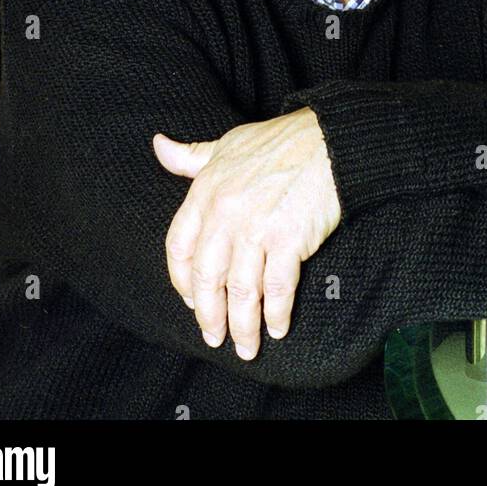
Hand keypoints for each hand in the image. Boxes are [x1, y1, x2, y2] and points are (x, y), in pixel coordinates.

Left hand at [153, 108, 340, 359]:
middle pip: (207, 277)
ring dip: (242, 325)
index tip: (192, 301)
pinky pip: (277, 288)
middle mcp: (226, 212)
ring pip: (241, 290)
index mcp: (206, 191)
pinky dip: (275, 314)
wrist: (328, 139)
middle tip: (215, 338)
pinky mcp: (289, 238)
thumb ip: (191, 156)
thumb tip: (159, 146)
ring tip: (246, 346)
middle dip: (210, 315)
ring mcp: (257, 227)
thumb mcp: (227, 145)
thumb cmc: (279, 141)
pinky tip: (276, 327)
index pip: (179, 247)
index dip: (182, 281)